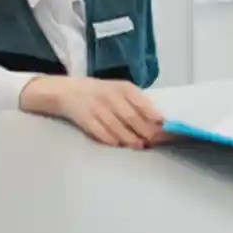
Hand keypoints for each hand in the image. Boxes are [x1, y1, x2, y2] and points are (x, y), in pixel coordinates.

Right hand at [23, 77, 164, 148]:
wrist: (68, 91)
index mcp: (122, 87)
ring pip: (117, 126)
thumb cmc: (101, 93)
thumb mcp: (119, 92)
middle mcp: (110, 95)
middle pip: (131, 116)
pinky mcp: (85, 119)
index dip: (153, 115)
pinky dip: (111, 139)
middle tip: (154, 141)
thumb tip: (158, 123)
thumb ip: (137, 104)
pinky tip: (119, 144)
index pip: (141, 101)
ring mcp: (97, 107)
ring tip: (139, 145)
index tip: (164, 126)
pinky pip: (100, 132)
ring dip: (130, 137)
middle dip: (144, 130)